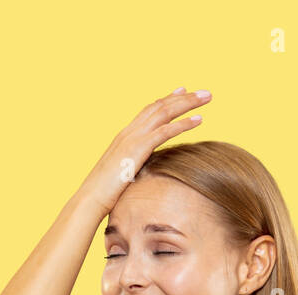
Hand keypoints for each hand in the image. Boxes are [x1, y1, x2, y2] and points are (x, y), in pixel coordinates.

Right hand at [77, 87, 211, 217]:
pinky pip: (165, 131)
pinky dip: (183, 123)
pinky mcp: (138, 149)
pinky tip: (199, 120)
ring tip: (207, 97)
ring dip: (187, 103)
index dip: (167, 99)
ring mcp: (133, 138)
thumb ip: (134, 166)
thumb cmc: (104, 194)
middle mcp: (129, 132)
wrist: (90, 199)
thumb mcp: (122, 175)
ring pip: (164, 113)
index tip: (183, 91)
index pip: (148, 111)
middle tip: (204, 92)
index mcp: (125, 136)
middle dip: (183, 97)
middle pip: (160, 106)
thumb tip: (143, 172)